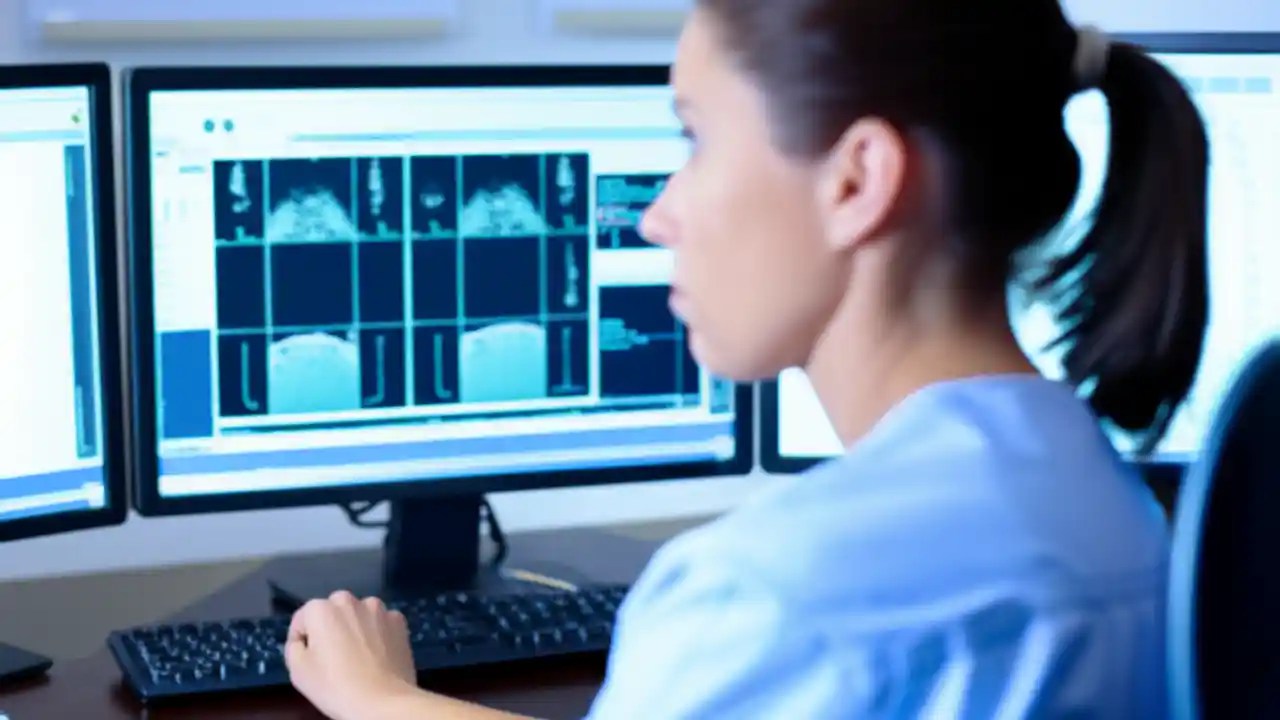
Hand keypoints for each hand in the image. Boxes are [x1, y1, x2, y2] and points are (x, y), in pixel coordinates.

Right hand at [285, 591, 417, 719]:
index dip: (302, 639)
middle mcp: (350, 600)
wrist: (382, 701)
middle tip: (333, 656)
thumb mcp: (297, 670)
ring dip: (355, 627)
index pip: (303, 619)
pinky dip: (378, 633)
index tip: (309, 658)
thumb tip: (304, 640)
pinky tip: (378, 654)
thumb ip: (295, 646)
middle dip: (330, 628)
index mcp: (320, 609)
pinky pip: (382, 623)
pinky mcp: (399, 620)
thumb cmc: (334, 686)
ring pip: (359, 614)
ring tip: (358, 655)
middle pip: (332, 611)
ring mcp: (378, 609)